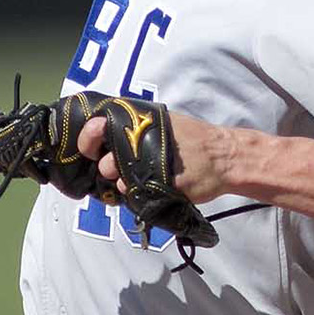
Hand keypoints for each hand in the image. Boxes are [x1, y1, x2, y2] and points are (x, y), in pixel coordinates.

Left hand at [77, 109, 234, 204]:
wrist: (224, 156)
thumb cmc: (193, 138)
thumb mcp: (163, 121)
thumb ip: (135, 126)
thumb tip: (106, 131)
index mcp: (139, 120)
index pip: (97, 126)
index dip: (89, 137)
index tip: (92, 146)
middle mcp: (140, 139)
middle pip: (104, 160)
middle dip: (108, 168)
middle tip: (123, 168)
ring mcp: (149, 163)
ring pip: (118, 180)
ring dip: (125, 182)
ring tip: (146, 176)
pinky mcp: (159, 184)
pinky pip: (136, 194)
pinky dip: (140, 192)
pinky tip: (155, 184)